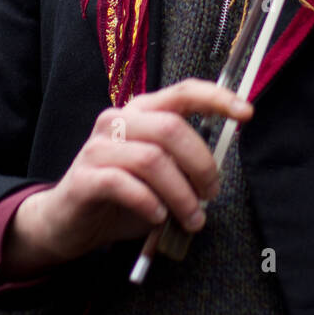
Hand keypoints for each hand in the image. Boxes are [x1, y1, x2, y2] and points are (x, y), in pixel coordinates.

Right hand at [0, 80, 252, 279]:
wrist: (67, 222)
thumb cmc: (121, 196)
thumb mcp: (159, 176)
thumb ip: (182, 163)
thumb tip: (218, 169)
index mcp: (142, 112)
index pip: (183, 92)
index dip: (217, 98)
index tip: (246, 112)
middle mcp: (119, 120)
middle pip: (171, 128)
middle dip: (201, 165)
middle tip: (211, 195)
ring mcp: (98, 146)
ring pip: (152, 159)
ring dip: (181, 194)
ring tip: (191, 219)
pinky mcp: (85, 177)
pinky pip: (124, 184)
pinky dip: (149, 203)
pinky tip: (157, 218)